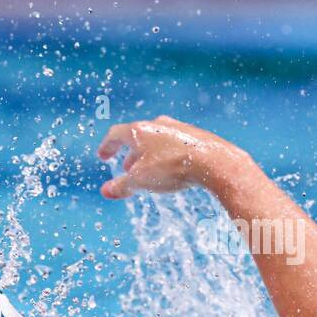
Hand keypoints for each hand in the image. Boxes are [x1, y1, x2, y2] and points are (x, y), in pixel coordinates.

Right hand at [97, 116, 248, 198]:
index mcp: (139, 131)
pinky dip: (165, 155)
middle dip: (129, 154)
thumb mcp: (140, 181)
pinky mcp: (195, 136)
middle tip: (126, 169)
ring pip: (156, 140)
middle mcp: (157, 125)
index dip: (107, 146)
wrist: (213, 162)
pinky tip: (171, 169)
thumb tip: (106, 191)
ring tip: (148, 170)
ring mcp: (177, 129)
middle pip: (137, 137)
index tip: (103, 156)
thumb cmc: (171, 168)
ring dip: (148, 155)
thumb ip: (121, 186)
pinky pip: (174, 144)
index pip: (115, 135)